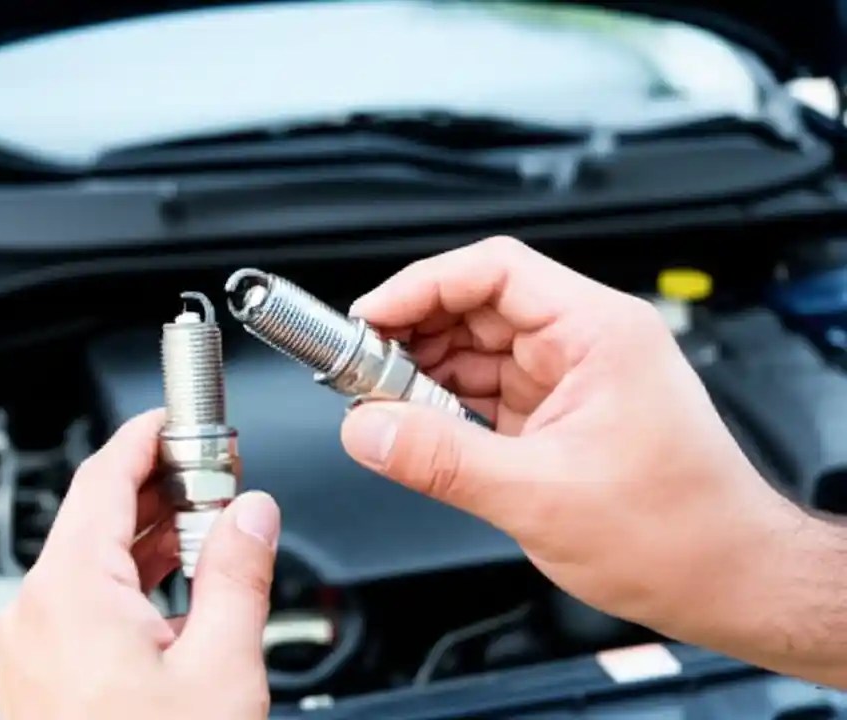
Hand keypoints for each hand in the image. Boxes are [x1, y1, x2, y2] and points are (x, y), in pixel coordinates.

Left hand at [0, 409, 281, 718]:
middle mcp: (34, 613)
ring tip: (209, 534)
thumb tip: (254, 513)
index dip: (147, 436)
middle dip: (161, 489)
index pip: (103, 476)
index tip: (180, 418)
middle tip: (218, 478)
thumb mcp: (220, 670)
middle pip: (96, 515)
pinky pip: (80, 608)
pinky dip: (127, 587)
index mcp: (70, 592)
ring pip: (89, 564)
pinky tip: (176, 596)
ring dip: (149, 541)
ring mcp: (29, 648)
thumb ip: (239, 578)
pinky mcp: (37, 678)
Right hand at [339, 236, 846, 685]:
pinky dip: (445, 408)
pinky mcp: (559, 416)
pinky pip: (485, 393)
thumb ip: (441, 459)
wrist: (728, 582)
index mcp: (599, 332)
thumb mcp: (539, 496)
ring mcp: (572, 380)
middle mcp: (586, 344)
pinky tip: (418, 430)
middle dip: (413, 335)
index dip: (421, 286)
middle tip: (360, 371)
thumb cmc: (680, 533)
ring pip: (475, 352)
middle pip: (476, 308)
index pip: (494, 271)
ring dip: (423, 375)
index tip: (369, 318)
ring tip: (382, 407)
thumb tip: (367, 431)